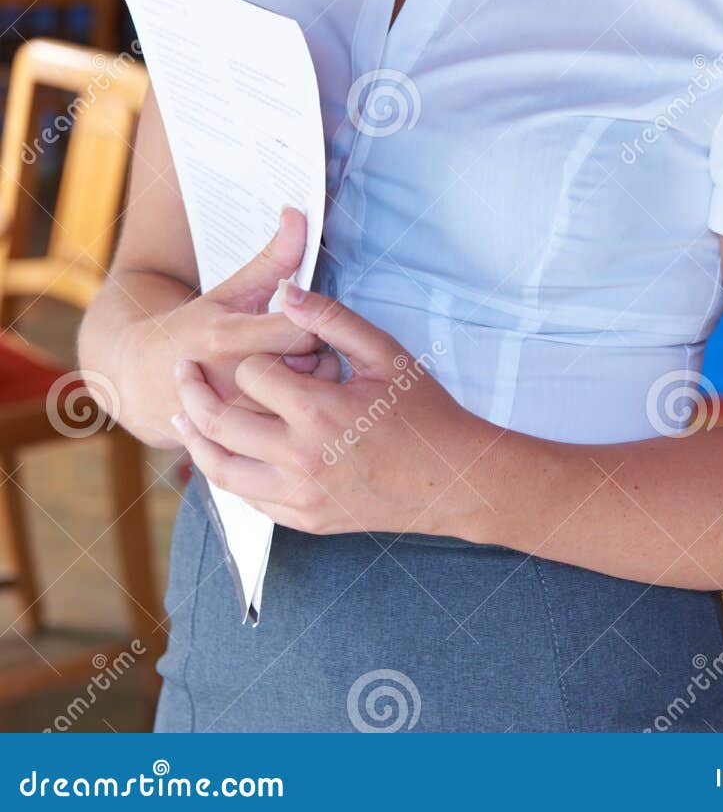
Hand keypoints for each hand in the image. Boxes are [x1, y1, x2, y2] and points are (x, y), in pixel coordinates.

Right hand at [126, 209, 341, 442]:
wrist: (137, 380)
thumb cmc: (194, 327)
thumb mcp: (231, 290)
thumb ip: (275, 256)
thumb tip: (299, 211)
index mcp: (229, 337)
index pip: (301, 331)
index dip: (314, 325)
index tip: (308, 323)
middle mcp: (228, 381)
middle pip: (307, 373)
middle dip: (316, 361)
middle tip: (306, 353)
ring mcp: (228, 419)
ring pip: (299, 409)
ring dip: (307, 395)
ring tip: (295, 379)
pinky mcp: (228, 447)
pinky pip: (281, 438)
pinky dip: (290, 423)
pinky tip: (282, 408)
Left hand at [170, 281, 490, 538]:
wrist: (453, 479)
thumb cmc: (424, 412)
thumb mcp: (385, 354)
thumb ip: (332, 320)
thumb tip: (287, 291)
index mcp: (320, 411)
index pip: (253, 374)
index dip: (258, 355)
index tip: (269, 350)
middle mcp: (301, 458)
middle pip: (220, 423)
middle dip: (194, 392)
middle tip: (180, 371)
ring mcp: (300, 496)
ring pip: (222, 470)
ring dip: (194, 439)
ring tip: (181, 415)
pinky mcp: (305, 520)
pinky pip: (248, 499)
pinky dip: (228, 473)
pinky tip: (224, 452)